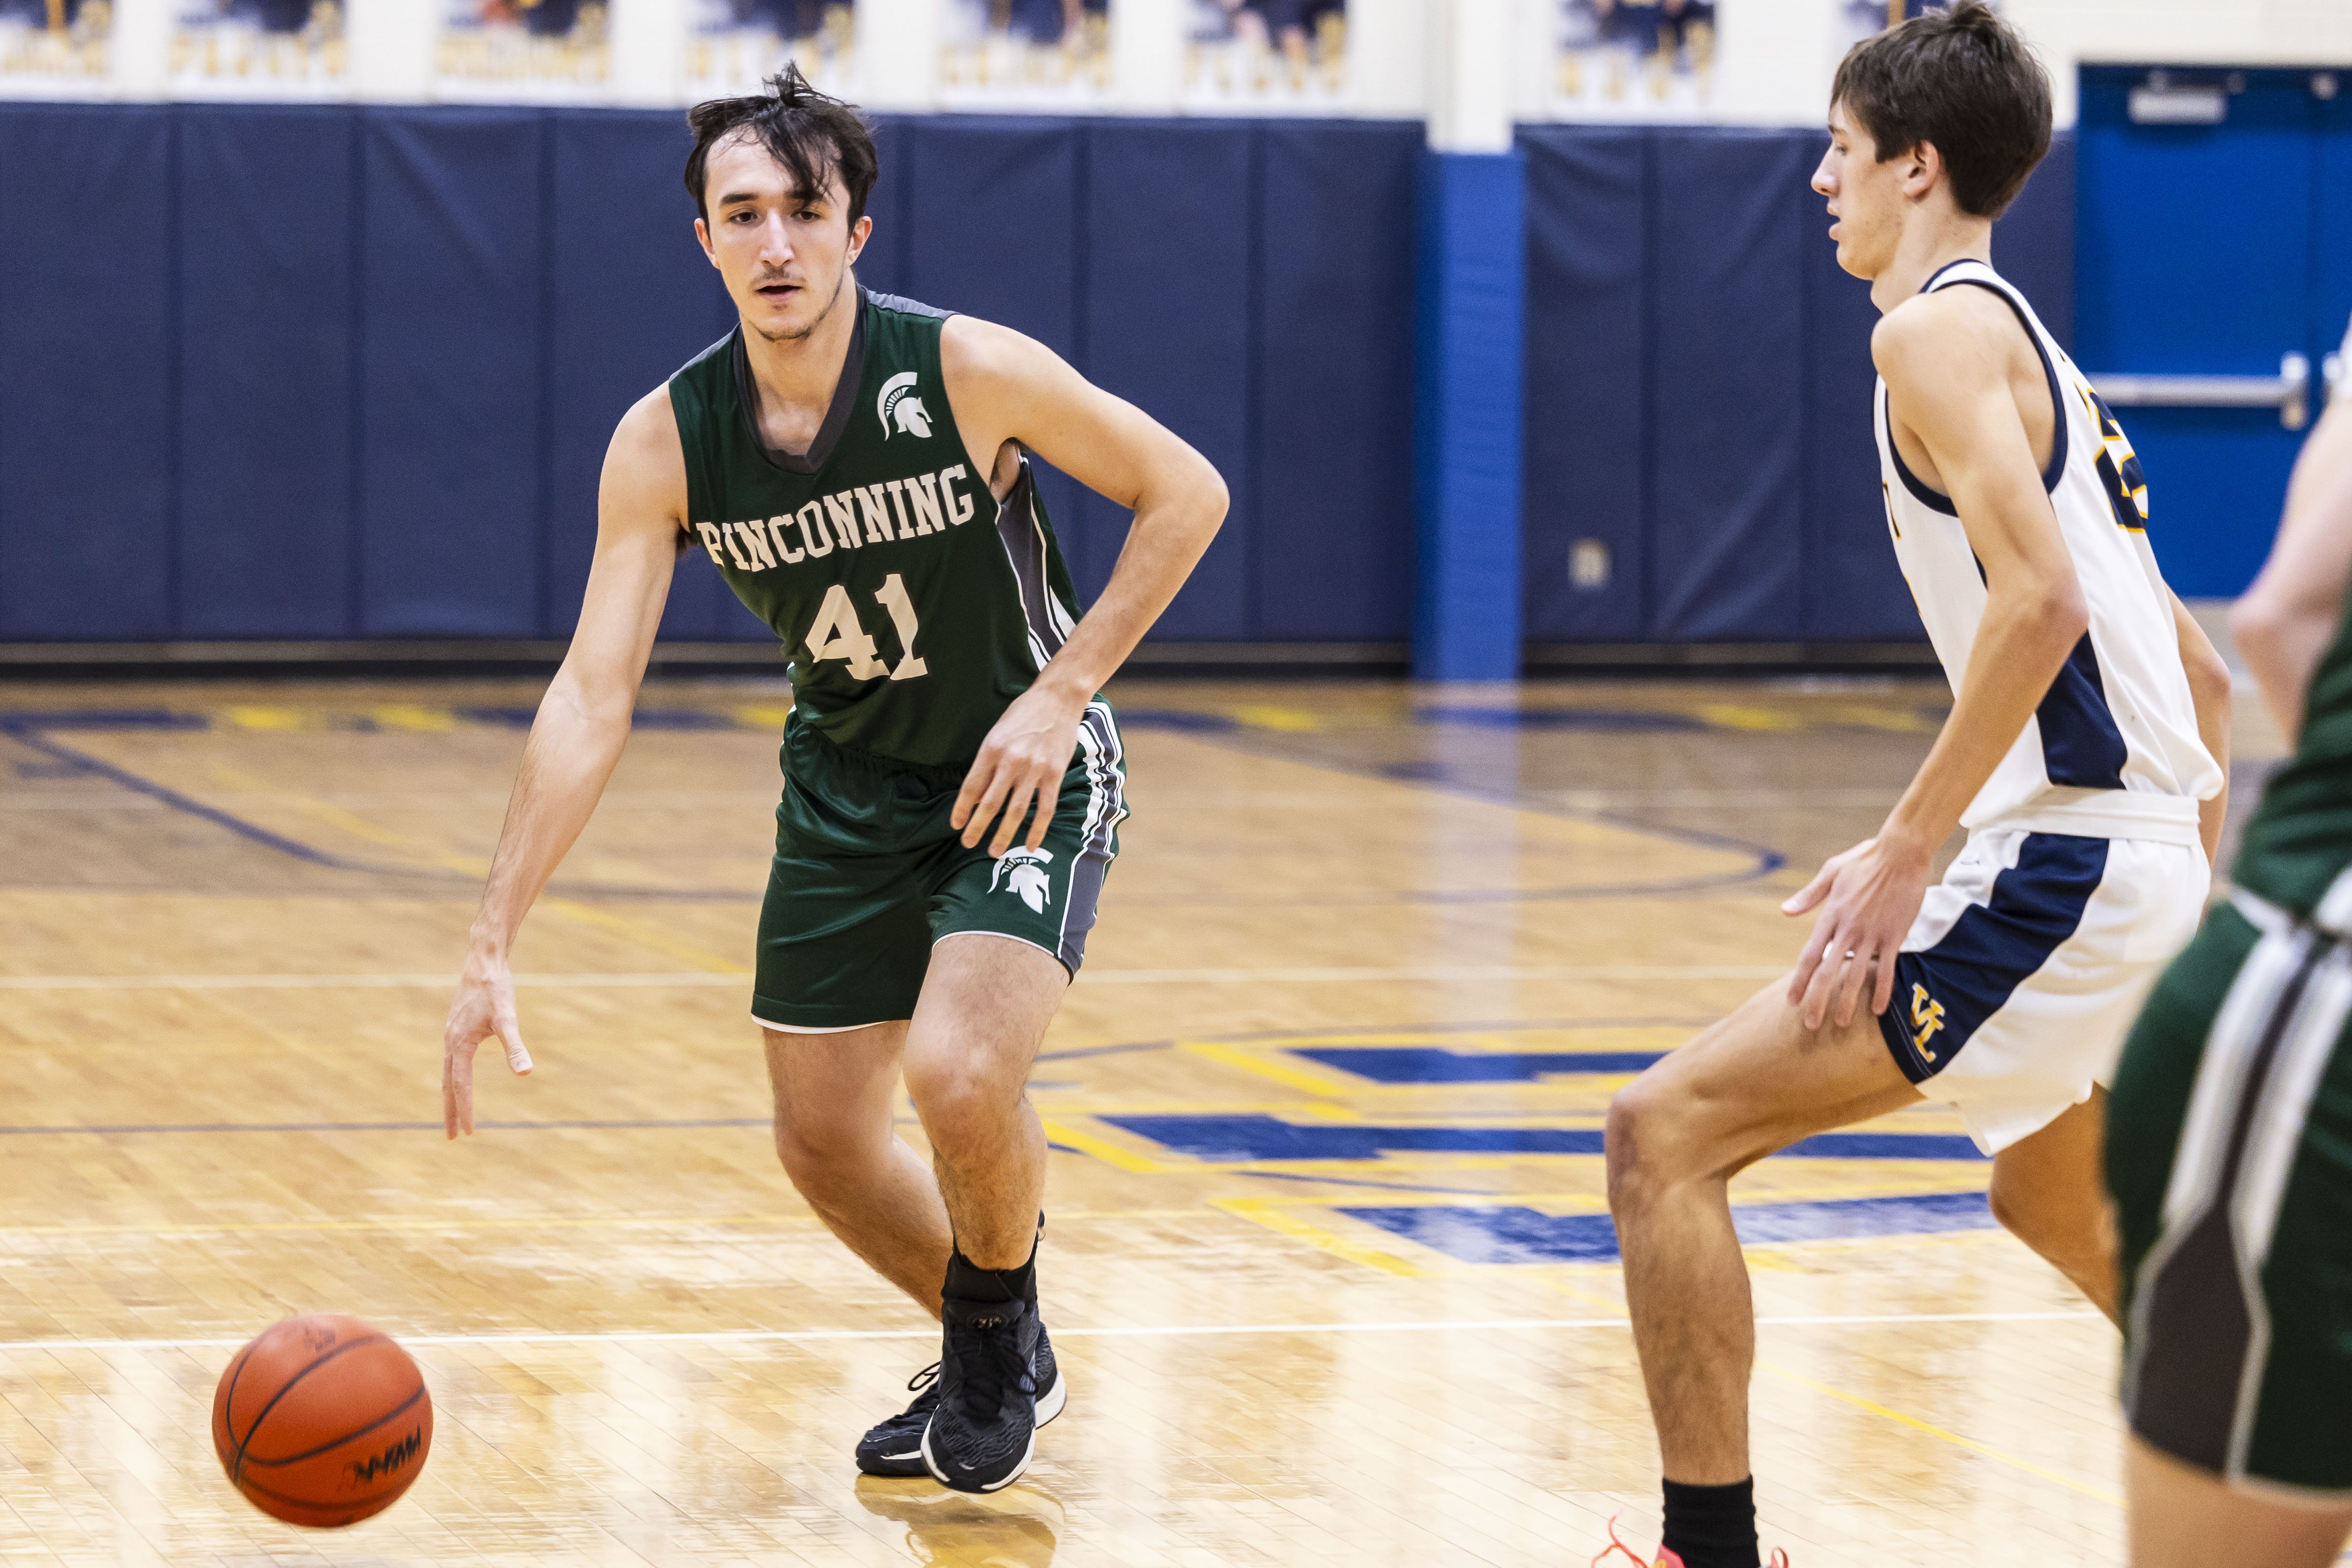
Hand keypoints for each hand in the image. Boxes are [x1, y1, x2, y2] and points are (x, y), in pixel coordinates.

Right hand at [442, 952, 532, 1137]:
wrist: (483, 963)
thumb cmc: (496, 990)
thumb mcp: (508, 1019)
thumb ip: (515, 1047)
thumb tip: (526, 1072)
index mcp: (459, 1045)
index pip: (461, 1086)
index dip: (465, 1110)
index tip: (469, 1133)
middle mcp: (450, 1043)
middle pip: (448, 1085)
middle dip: (450, 1111)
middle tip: (452, 1137)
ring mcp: (450, 1036)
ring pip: (448, 1073)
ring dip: (450, 1096)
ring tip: (454, 1115)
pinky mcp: (455, 1029)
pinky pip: (451, 1062)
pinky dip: (452, 1078)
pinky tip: (459, 1080)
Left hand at [952, 683, 1086, 856]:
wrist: (1058, 698)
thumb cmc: (1023, 714)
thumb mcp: (997, 732)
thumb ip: (987, 762)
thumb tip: (976, 794)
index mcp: (992, 748)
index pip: (971, 786)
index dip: (961, 809)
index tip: (955, 825)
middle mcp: (1011, 761)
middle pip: (990, 803)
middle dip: (977, 827)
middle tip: (968, 844)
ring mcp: (1034, 769)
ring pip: (1016, 811)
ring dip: (1003, 835)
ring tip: (994, 852)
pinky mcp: (1054, 774)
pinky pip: (1045, 809)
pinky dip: (1037, 831)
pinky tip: (1029, 845)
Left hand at [1780, 833, 1931, 1030]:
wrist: (1901, 853)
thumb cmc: (1865, 860)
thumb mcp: (1831, 872)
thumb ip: (1809, 896)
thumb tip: (1785, 912)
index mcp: (1830, 915)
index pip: (1809, 955)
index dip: (1799, 981)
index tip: (1791, 1001)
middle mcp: (1848, 929)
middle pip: (1827, 972)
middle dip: (1817, 1000)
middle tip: (1810, 1024)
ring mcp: (1872, 934)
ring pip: (1856, 975)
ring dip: (1848, 1002)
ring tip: (1842, 1023)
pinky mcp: (1895, 935)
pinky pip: (1887, 968)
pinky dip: (1883, 990)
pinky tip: (1878, 1009)